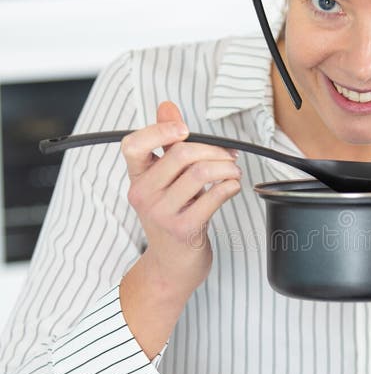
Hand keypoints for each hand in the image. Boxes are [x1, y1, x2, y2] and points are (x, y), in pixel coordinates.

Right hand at [121, 100, 240, 293]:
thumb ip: (165, 144)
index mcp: (137, 179)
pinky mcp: (183, 229)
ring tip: (233, 172)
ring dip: (226, 168)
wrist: (171, 267)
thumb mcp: (164, 181)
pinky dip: (231, 187)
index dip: (159, 130)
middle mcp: (144, 195)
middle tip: (228, 156)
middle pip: (182, 154)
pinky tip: (233, 187)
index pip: (133, 145)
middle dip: (214, 150)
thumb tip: (167, 106)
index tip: (184, 129)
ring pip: (201, 173)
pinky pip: (214, 197)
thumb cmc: (172, 218)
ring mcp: (162, 214)